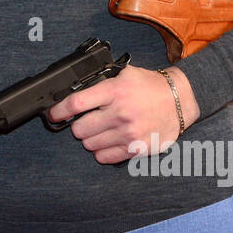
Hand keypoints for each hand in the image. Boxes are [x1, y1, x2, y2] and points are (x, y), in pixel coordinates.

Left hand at [44, 64, 199, 164]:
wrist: (179, 100)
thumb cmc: (149, 86)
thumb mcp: (124, 74)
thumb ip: (100, 83)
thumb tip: (73, 94)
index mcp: (114, 91)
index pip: (76, 103)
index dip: (59, 110)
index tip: (53, 114)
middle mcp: (120, 113)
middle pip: (79, 129)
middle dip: (77, 126)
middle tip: (84, 122)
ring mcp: (128, 133)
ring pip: (90, 145)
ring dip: (89, 139)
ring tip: (99, 131)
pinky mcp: (136, 148)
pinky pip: (105, 158)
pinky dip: (101, 152)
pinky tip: (107, 142)